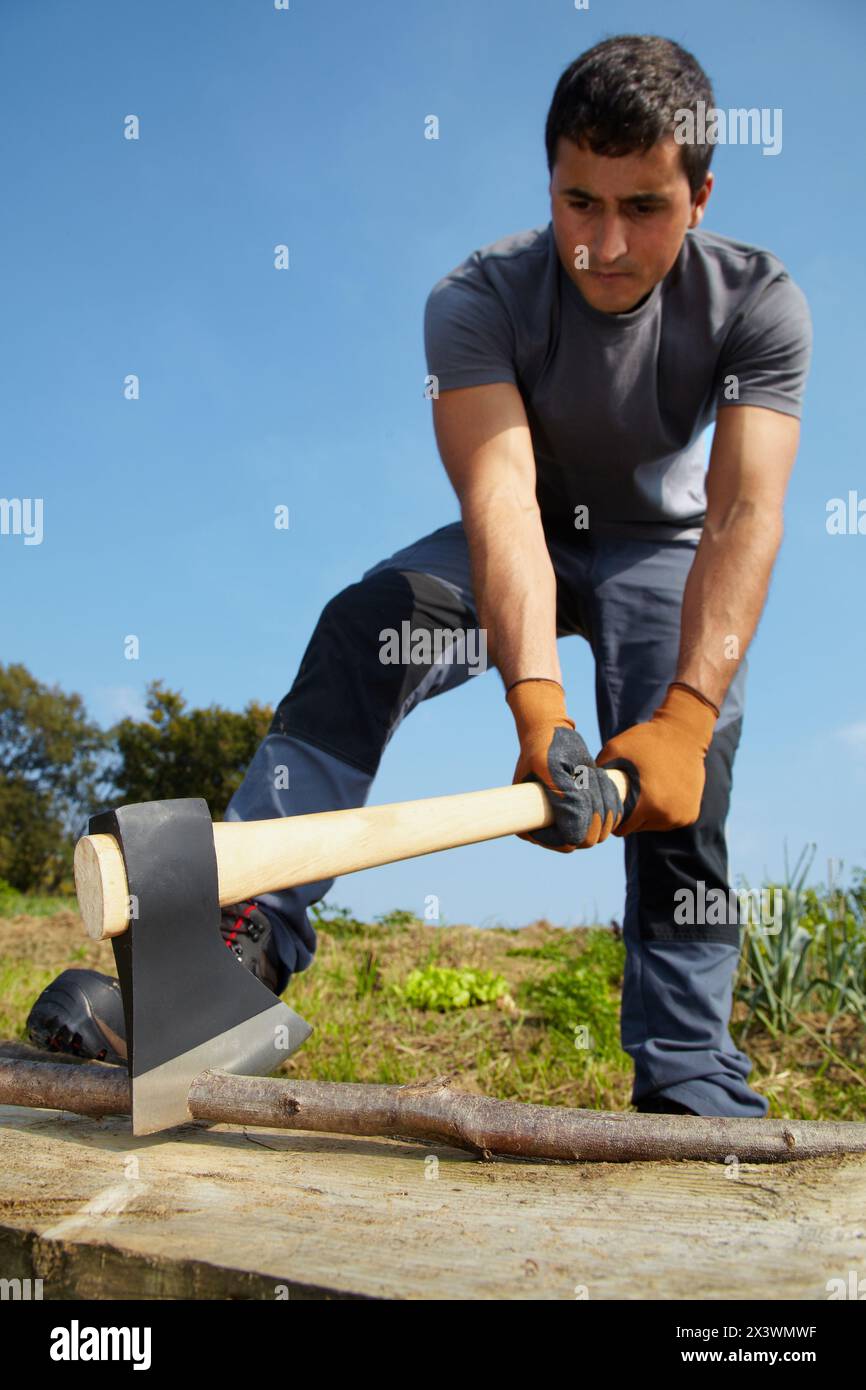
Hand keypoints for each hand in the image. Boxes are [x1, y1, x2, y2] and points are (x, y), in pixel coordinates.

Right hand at [506, 679, 622, 850]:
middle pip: (588, 838)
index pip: (567, 843)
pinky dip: (610, 797)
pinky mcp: (583, 814)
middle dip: (593, 807)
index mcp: (531, 829)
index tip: (577, 788)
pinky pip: (609, 819)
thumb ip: (564, 800)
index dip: (581, 821)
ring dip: (602, 799)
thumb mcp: (550, 767)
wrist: (552, 733)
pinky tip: (596, 777)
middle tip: (585, 777)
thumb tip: (578, 839)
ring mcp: (567, 824)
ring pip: (602, 829)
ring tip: (588, 774)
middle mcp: (549, 831)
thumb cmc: (546, 748)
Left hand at [595, 682, 719, 834]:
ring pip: (652, 825)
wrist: (684, 733)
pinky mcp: (691, 814)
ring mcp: (681, 816)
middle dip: (629, 815)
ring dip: (646, 814)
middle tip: (628, 794)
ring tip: (645, 790)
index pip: (621, 828)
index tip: (610, 804)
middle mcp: (667, 815)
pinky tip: (661, 791)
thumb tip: (575, 788)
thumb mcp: (613, 750)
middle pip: (636, 828)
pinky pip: (668, 820)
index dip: (613, 817)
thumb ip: (596, 772)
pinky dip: (662, 810)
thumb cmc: (645, 740)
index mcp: (648, 804)